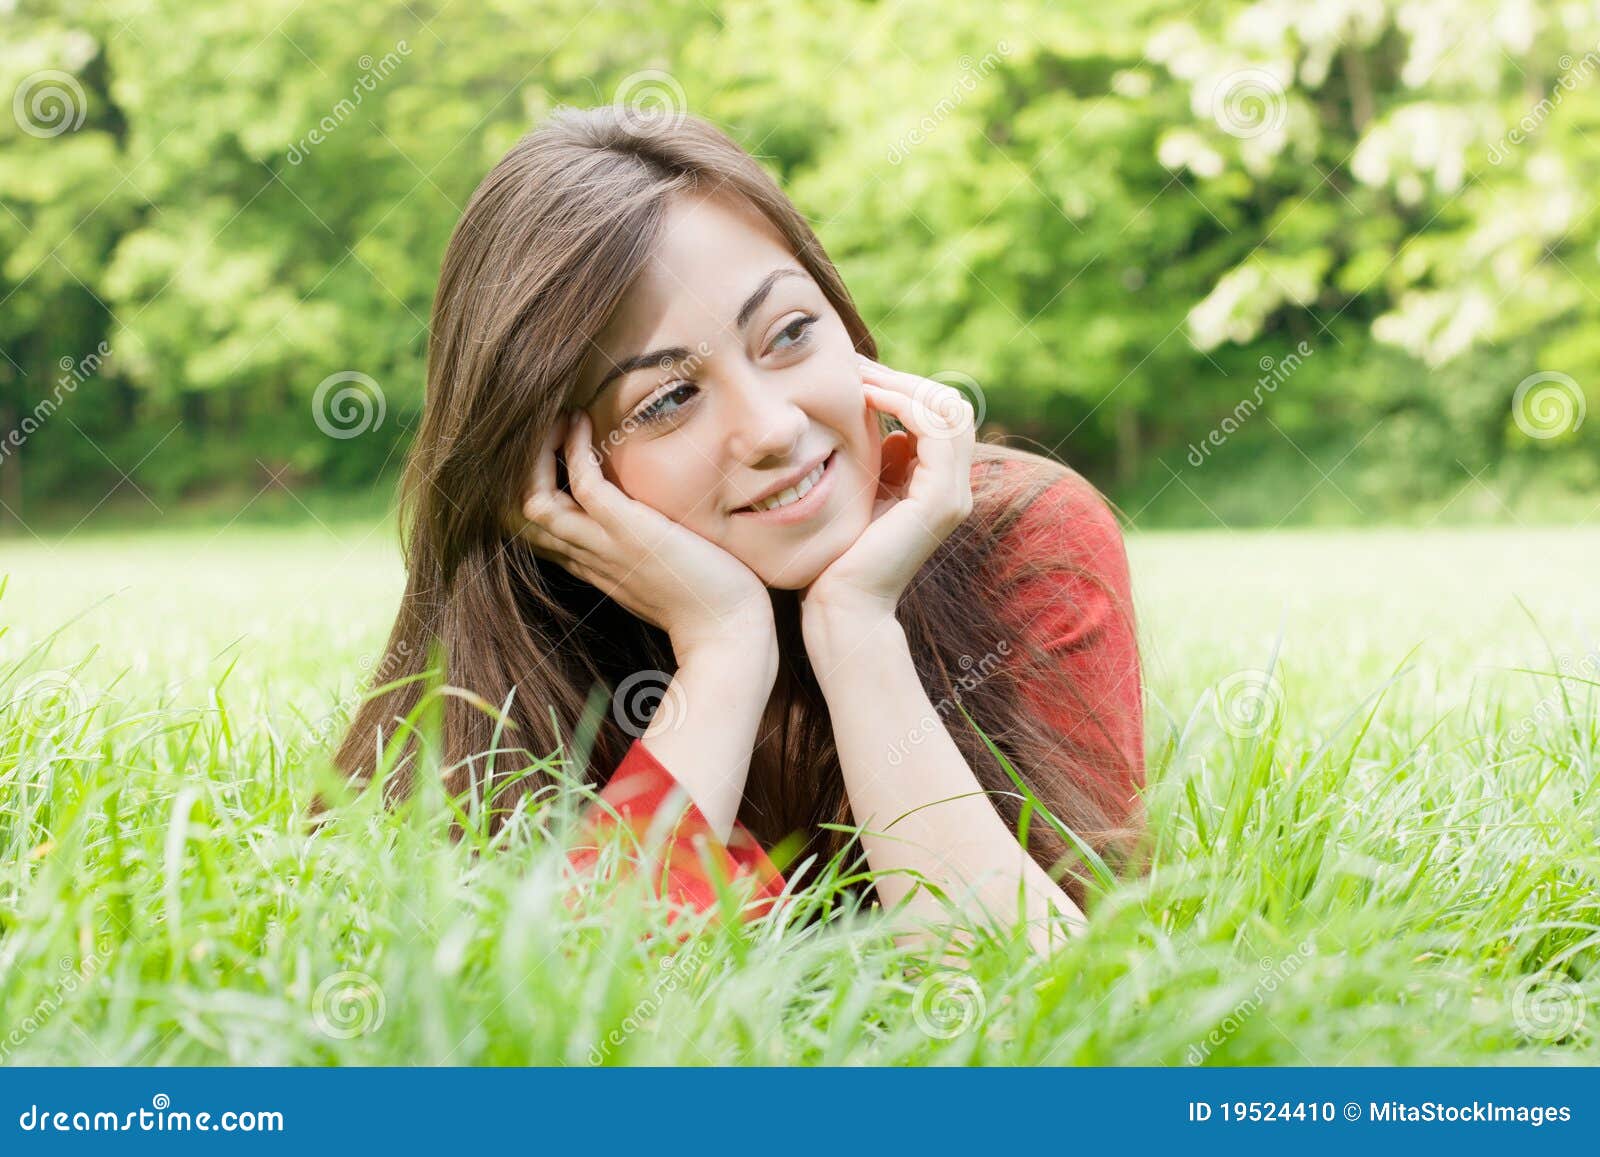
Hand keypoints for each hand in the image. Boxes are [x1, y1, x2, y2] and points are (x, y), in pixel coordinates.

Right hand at [517, 410, 774, 663]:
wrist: (728, 631)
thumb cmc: (708, 599)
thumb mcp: (664, 568)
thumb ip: (644, 544)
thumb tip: (655, 517)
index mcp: (595, 565)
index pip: (541, 529)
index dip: (535, 488)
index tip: (553, 455)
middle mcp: (590, 555)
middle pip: (523, 516)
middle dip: (525, 468)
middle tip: (549, 430)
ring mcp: (605, 544)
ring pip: (534, 500)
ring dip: (539, 454)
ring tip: (560, 420)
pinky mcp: (627, 532)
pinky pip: (582, 483)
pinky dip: (574, 448)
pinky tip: (582, 423)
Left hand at [800, 357, 975, 630]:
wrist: (841, 606)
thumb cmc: (838, 557)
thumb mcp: (863, 496)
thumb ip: (883, 463)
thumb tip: (890, 429)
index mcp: (938, 487)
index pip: (940, 415)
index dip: (904, 388)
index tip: (858, 377)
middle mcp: (954, 490)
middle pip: (952, 406)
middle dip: (905, 380)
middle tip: (858, 368)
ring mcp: (952, 496)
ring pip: (950, 411)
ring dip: (904, 386)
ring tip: (860, 379)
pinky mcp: (940, 501)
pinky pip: (936, 429)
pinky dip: (904, 404)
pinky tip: (867, 399)